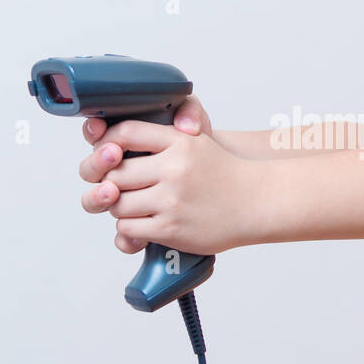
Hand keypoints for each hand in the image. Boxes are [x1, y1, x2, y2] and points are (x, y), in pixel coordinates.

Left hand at [78, 118, 262, 255]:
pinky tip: (144, 223)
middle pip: (115, 174)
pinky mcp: (171, 229)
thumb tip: (111, 146)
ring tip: (134, 206)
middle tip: (120, 187)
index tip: (108, 153)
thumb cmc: (222, 173)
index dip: (107, 143)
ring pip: (117, 205)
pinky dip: (130, 228)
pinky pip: (129, 229)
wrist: (255, 202)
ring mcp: (172, 201)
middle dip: (112, 182)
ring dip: (120, 208)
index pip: (125, 133)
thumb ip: (159, 138)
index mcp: (179, 141)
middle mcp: (174, 169)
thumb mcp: (195, 142)